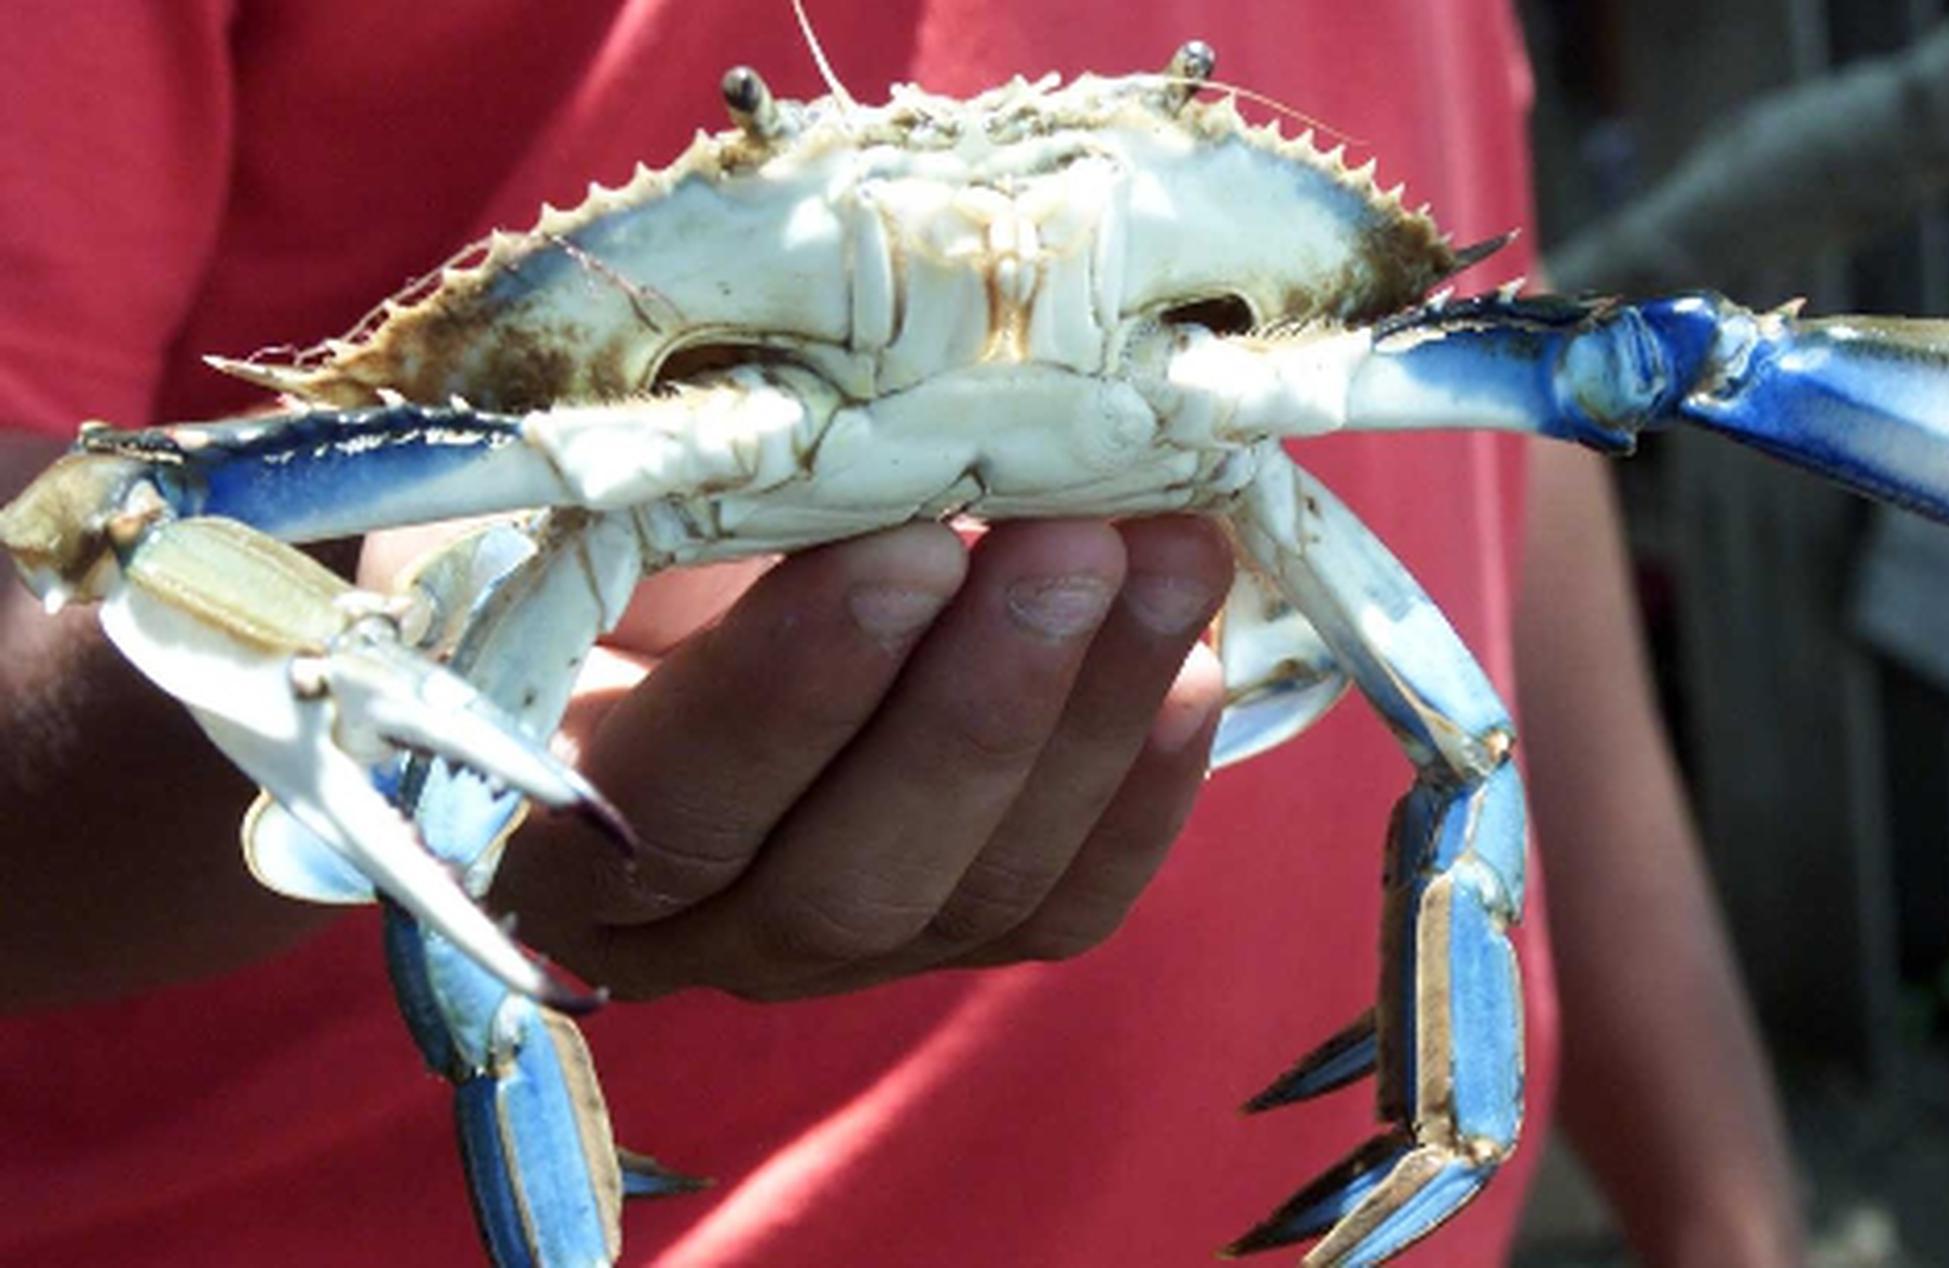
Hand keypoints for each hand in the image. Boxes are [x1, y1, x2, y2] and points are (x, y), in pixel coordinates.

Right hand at [482, 515, 1231, 1000]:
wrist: (642, 604)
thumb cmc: (598, 527)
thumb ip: (673, 501)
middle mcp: (693, 935)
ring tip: (1173, 552)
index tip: (907, 545)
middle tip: (1079, 539)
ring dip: (1092, 716)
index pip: (670, 803)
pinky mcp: (961, 932)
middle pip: (848, 875)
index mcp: (550, 833)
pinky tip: (1194, 669)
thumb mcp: (593, 499)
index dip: (794, 688)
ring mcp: (838, 951)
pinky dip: (1146, 792)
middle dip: (983, 703)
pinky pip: (1066, 905)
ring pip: (978, 890)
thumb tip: (860, 436)